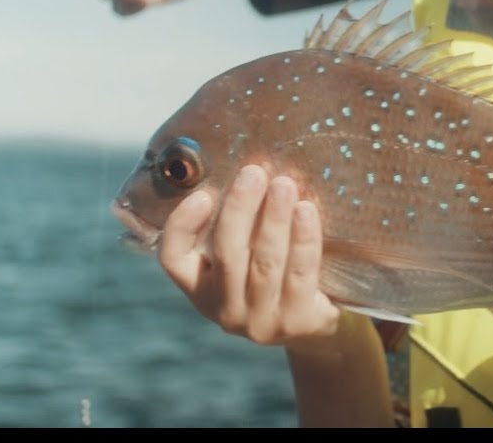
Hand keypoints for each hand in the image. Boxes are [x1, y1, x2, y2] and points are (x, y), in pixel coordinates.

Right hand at [158, 165, 343, 350]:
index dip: (182, 227)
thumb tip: (244, 167)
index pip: (174, 260)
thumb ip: (238, 224)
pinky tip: (307, 212)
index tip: (202, 194)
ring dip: (274, 219)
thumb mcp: (247, 256)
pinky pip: (299, 274)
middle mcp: (224, 311)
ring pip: (264, 263)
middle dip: (240, 209)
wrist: (319, 324)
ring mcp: (260, 322)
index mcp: (201, 289)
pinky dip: (303, 240)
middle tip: (254, 173)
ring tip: (284, 185)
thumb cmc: (276, 273)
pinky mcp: (297, 322)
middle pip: (226, 254)